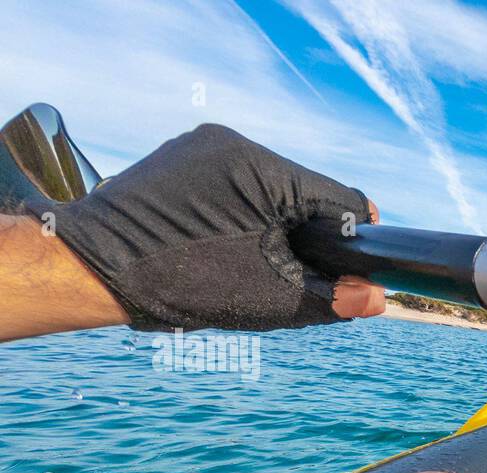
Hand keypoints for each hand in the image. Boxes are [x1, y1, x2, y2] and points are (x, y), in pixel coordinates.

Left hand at [20, 124, 384, 332]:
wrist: (95, 267)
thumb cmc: (185, 285)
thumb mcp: (273, 298)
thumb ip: (334, 298)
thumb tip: (377, 298)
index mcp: (266, 172)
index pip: (340, 199)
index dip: (357, 236)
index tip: (361, 265)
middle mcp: (237, 145)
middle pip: (304, 191)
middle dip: (311, 232)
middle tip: (304, 274)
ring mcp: (204, 145)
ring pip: (269, 186)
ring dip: (277, 221)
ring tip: (260, 261)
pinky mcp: (181, 154)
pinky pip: (234, 180)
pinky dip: (243, 210)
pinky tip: (228, 243)